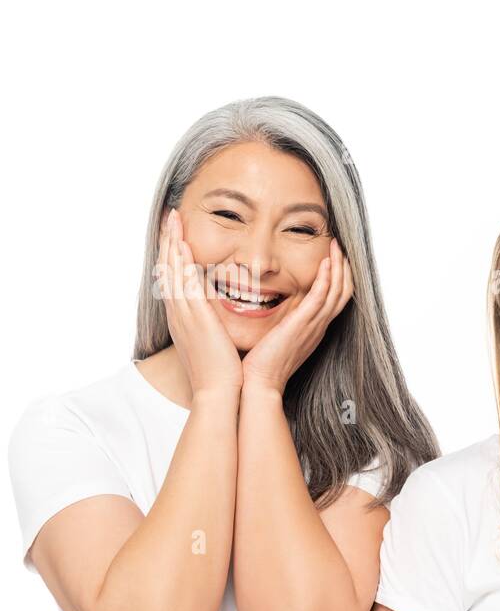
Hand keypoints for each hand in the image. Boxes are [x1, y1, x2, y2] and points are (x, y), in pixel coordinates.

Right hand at [154, 208, 243, 397]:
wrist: (219, 393)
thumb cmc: (221, 372)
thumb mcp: (213, 342)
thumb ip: (213, 326)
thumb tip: (219, 317)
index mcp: (183, 319)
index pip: (174, 279)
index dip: (173, 255)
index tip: (176, 234)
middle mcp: (179, 313)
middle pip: (167, 268)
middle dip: (168, 241)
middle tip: (169, 217)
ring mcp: (183, 314)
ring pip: (172, 270)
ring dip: (172, 242)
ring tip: (173, 219)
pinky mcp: (195, 318)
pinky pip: (184, 283)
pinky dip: (182, 262)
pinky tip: (183, 244)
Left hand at [241, 238, 353, 394]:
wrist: (258, 385)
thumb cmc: (260, 366)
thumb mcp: (276, 340)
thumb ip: (281, 324)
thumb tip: (271, 311)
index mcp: (313, 330)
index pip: (334, 299)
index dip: (338, 277)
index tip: (333, 258)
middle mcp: (318, 327)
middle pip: (343, 293)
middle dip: (344, 268)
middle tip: (340, 246)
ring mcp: (313, 326)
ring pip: (337, 292)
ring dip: (339, 267)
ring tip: (337, 246)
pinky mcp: (302, 326)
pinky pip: (321, 297)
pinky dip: (327, 278)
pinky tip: (326, 262)